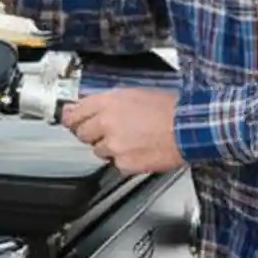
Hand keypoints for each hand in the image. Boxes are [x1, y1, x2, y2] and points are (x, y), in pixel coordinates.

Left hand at [61, 89, 184, 174]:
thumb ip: (109, 101)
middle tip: (107, 131)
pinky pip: (115, 164)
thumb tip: (92, 107)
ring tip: (130, 140)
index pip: (75, 113)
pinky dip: (124, 160)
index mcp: (108, 102)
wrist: (188, 128)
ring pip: (98, 150)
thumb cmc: (169, 108)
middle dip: (91, 133)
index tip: (69, 120)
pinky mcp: (124, 163)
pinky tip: (138, 150)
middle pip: (82, 134)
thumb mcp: (135, 93)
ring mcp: (114, 145)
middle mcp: (106, 123)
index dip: (71, 118)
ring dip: (109, 147)